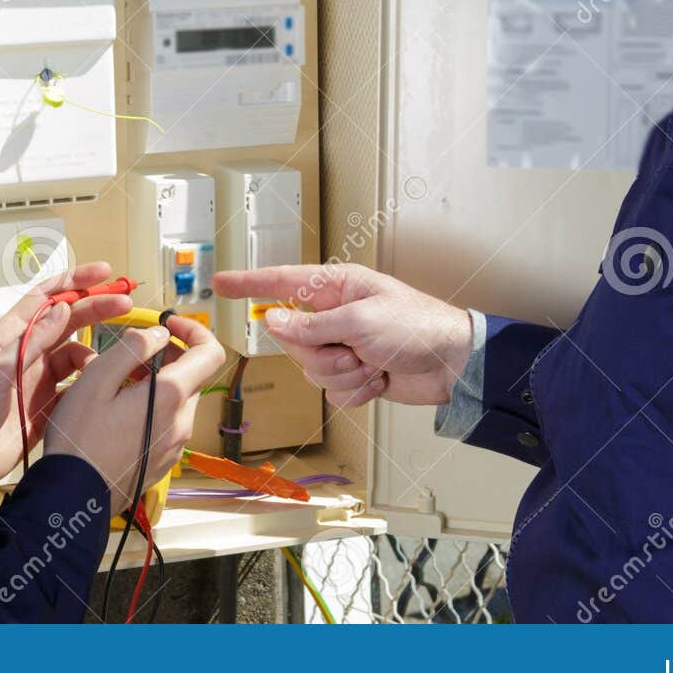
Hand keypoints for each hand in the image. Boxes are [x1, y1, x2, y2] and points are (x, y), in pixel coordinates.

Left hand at [0, 261, 129, 503]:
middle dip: (96, 309)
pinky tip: (105, 387)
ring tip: (112, 361)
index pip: (44, 299)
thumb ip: (31, 342)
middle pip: (66, 323)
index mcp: (7, 339)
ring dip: (95, 354)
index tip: (104, 272)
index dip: (74, 281)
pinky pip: (75, 391)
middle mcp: (24, 356)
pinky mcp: (44, 411)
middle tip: (126, 303)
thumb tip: (63, 308)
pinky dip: (91, 386)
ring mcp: (35, 383)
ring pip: (74, 357)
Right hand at [44, 314, 224, 514]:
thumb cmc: (80, 438)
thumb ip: (132, 348)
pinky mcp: (164, 461)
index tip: (169, 324)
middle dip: (167, 357)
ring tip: (118, 386)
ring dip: (157, 383)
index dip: (195, 330)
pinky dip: (153, 408)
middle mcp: (182, 422)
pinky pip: (169, 424)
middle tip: (128, 358)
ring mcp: (175, 445)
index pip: (210, 353)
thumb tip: (159, 334)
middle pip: (192, 376)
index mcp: (170, 397)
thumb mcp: (96, 380)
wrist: (74, 498)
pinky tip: (120, 414)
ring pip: (179, 400)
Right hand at [213, 262, 470, 408]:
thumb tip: (272, 320)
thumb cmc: (417, 326)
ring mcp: (343, 345)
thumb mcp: (361, 320)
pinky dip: (356, 390)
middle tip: (352, 350)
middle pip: (292, 339)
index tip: (220, 283)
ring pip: (310, 369)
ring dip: (343, 373)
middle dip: (320, 353)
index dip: (249, 284)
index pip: (281, 282)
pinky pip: (332, 390)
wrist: (453, 365)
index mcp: (336, 287)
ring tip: (372, 363)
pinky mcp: (354, 373)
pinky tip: (379, 379)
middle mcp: (334, 315)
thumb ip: (312, 324)